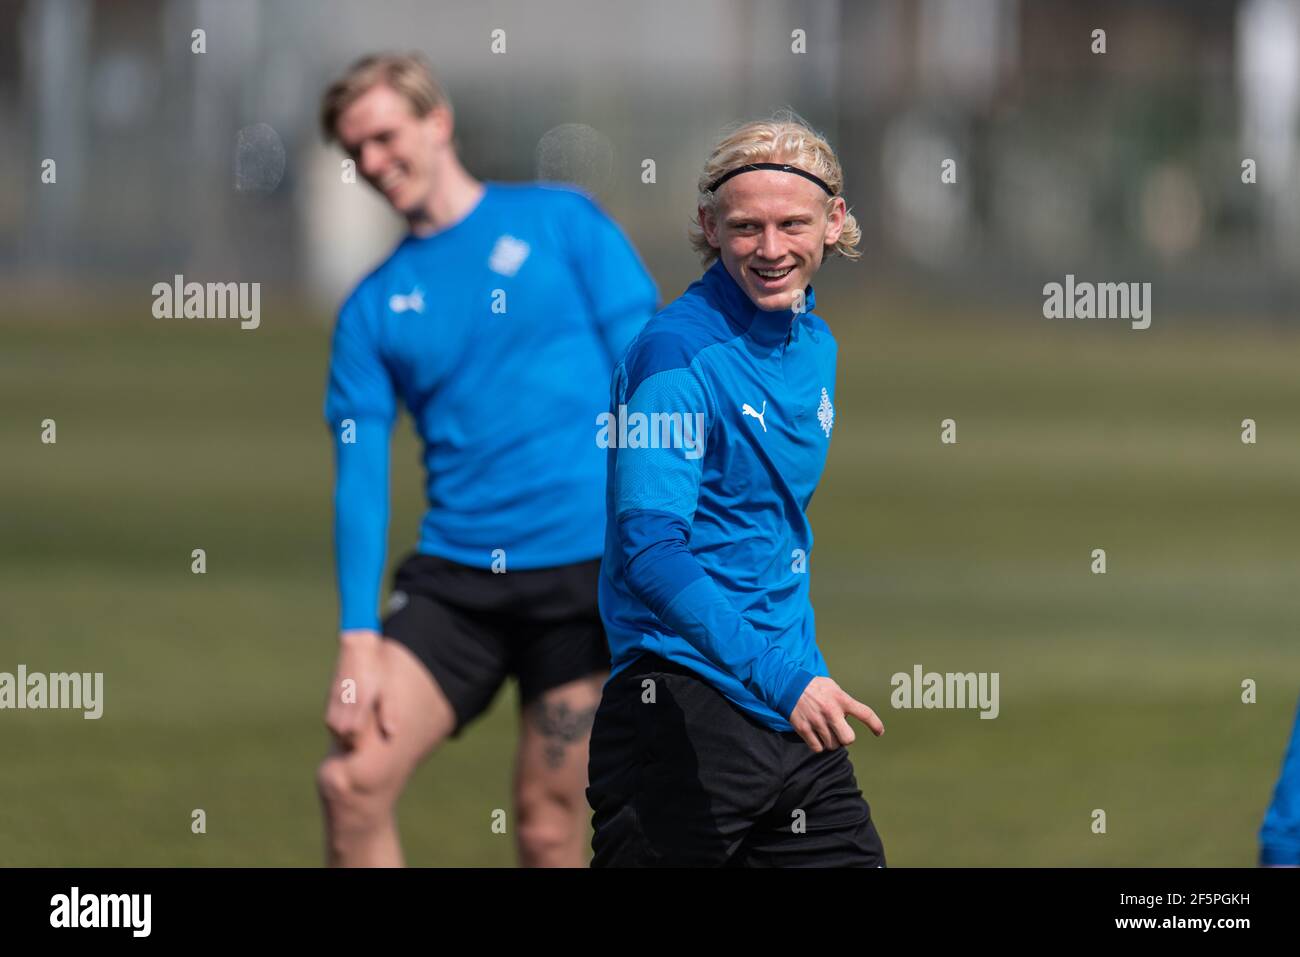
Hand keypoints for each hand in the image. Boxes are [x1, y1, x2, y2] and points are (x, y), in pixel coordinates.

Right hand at [324, 629, 392, 748]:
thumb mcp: (388, 690)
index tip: (362, 746)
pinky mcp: (332, 692)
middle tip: (356, 745)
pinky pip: (328, 713)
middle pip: (339, 731)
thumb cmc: (378, 668)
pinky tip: (344, 722)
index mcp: (361, 701)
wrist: (358, 646)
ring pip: (331, 723)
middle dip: (346, 741)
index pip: (352, 731)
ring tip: (350, 736)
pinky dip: (334, 722)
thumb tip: (391, 734)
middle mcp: (346, 700)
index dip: (356, 742)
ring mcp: (336, 696)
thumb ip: (388, 712)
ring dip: (338, 733)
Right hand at [789, 676, 883, 752]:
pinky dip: (818, 745)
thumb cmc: (814, 686)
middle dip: (845, 738)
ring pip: (832, 746)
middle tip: (839, 732)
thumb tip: (852, 715)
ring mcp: (817, 721)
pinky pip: (818, 748)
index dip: (875, 725)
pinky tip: (816, 736)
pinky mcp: (804, 729)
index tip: (879, 732)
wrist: (788, 685)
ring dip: (831, 742)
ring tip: (826, 732)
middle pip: (848, 739)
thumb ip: (844, 701)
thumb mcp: (833, 687)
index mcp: (841, 699)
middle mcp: (830, 711)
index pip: (865, 713)